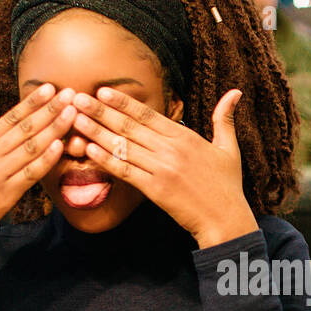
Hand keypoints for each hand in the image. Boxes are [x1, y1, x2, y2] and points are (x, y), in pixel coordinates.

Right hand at [0, 85, 76, 255]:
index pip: (10, 117)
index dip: (31, 102)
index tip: (49, 88)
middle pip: (24, 129)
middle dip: (49, 110)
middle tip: (69, 94)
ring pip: (31, 148)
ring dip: (53, 129)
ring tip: (72, 114)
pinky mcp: (6, 194)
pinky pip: (30, 174)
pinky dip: (45, 160)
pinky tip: (60, 146)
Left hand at [69, 86, 256, 248]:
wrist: (226, 219)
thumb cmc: (227, 185)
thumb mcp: (229, 148)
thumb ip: (225, 119)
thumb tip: (235, 92)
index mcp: (186, 137)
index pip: (148, 115)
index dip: (123, 102)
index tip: (102, 91)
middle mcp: (171, 150)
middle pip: (130, 127)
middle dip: (100, 111)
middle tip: (76, 98)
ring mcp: (162, 170)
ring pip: (123, 146)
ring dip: (96, 132)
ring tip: (75, 119)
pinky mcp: (155, 190)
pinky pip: (126, 171)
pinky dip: (106, 159)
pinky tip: (88, 149)